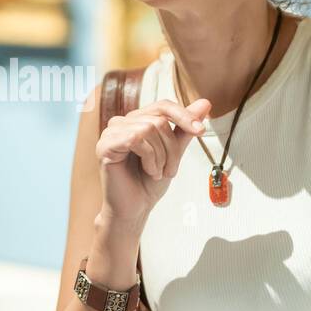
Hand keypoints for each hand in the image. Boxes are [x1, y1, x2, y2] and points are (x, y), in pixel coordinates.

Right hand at [96, 97, 211, 226]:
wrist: (135, 208)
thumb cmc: (150, 181)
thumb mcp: (174, 152)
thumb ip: (185, 128)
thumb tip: (205, 103)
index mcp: (136, 120)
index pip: (163, 106)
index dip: (184, 115)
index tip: (201, 131)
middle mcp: (122, 122)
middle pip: (159, 120)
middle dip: (172, 148)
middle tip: (170, 170)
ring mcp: (111, 132)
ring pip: (149, 129)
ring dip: (161, 156)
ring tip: (157, 172)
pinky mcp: (105, 145)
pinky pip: (136, 139)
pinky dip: (149, 158)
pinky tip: (148, 171)